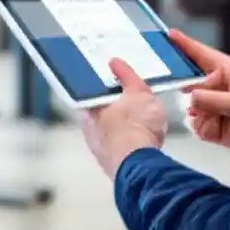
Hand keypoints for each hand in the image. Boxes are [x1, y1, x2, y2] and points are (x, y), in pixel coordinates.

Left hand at [80, 58, 167, 178]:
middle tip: (130, 97)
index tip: (107, 80)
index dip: (97, 86)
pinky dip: (129, 142)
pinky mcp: (114, 165)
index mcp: (88, 111)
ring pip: (109, 133)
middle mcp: (89, 133)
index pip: (86, 94)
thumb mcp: (138, 92)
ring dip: (121, 126)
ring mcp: (101, 151)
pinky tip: (143, 138)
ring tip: (141, 118)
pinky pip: (121, 148)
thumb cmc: (136, 130)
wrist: (142, 167)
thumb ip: (127, 76)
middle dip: (112, 106)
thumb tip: (116, 62)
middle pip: (97, 114)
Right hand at [169, 29, 229, 151]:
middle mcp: (217, 87)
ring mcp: (214, 107)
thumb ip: (213, 99)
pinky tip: (215, 128)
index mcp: (226, 71)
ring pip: (191, 106)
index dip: (185, 45)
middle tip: (173, 82)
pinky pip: (197, 125)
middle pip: (191, 80)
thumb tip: (191, 99)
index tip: (169, 35)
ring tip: (213, 116)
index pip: (201, 54)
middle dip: (183, 83)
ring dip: (198, 112)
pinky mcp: (214, 127)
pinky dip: (203, 128)